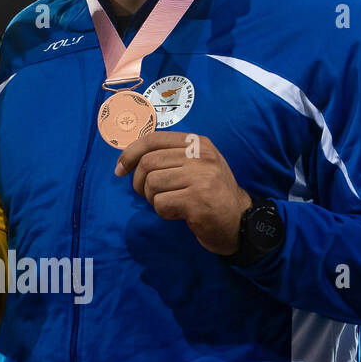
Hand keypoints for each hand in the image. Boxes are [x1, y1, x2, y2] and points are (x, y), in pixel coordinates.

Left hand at [114, 132, 250, 255]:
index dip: (129, 153)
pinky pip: (161, 203)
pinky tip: (179, 213)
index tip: (120, 169)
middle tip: (149, 195)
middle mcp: (201, 155)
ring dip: (153, 199)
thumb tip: (126, 157)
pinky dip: (163, 212)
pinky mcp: (198, 200)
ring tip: (169, 203)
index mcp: (197, 142)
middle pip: (148, 163)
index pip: (152, 139)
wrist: (240, 222)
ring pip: (152, 183)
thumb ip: (168, 156)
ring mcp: (202, 177)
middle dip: (140, 182)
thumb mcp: (195, 165)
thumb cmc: (210, 193)